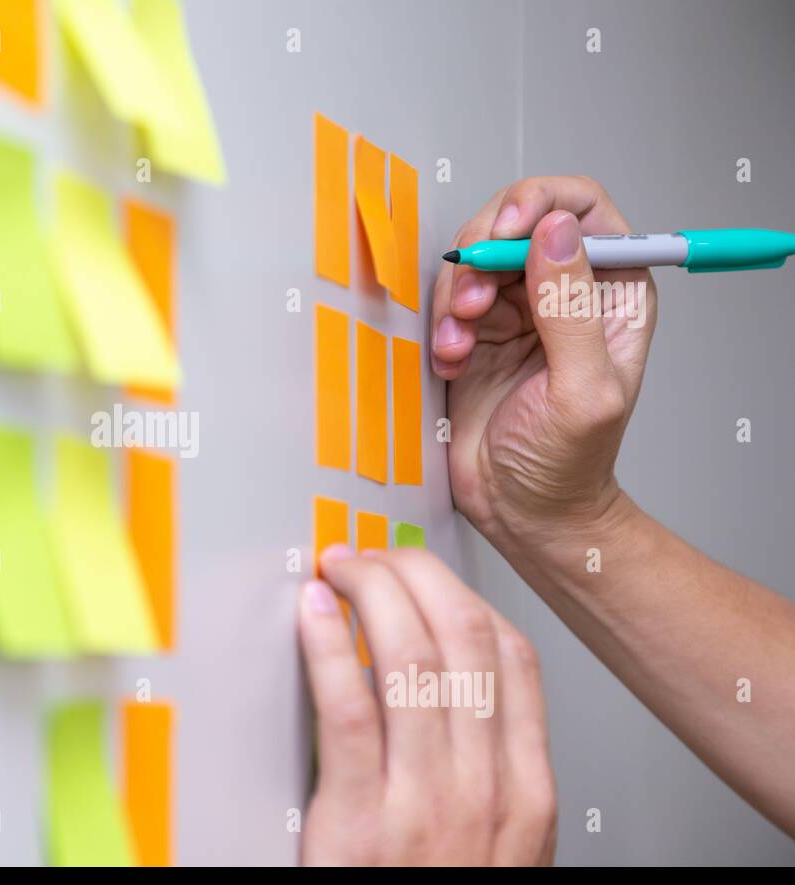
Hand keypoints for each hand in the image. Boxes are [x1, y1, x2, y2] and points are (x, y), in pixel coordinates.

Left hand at [298, 546, 555, 865]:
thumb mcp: (497, 845)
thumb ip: (487, 770)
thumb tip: (454, 691)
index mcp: (524, 792)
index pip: (512, 659)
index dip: (463, 597)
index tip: (425, 573)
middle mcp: (483, 788)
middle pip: (461, 640)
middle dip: (413, 577)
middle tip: (372, 557)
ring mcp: (424, 802)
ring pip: (409, 659)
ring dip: (369, 595)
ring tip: (339, 569)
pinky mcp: (360, 818)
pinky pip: (347, 707)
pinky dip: (327, 647)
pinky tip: (311, 614)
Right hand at [429, 176, 656, 547]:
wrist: (521, 510)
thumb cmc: (566, 465)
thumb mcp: (582, 390)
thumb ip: (571, 308)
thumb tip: (555, 232)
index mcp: (612, 291)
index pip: (582, 208)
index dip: (538, 203)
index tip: (505, 232)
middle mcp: (565, 290)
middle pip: (516, 222)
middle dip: (483, 255)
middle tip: (474, 303)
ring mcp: (519, 309)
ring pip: (475, 259)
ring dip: (457, 297)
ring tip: (460, 346)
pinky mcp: (478, 332)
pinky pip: (449, 300)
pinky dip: (442, 326)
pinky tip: (452, 363)